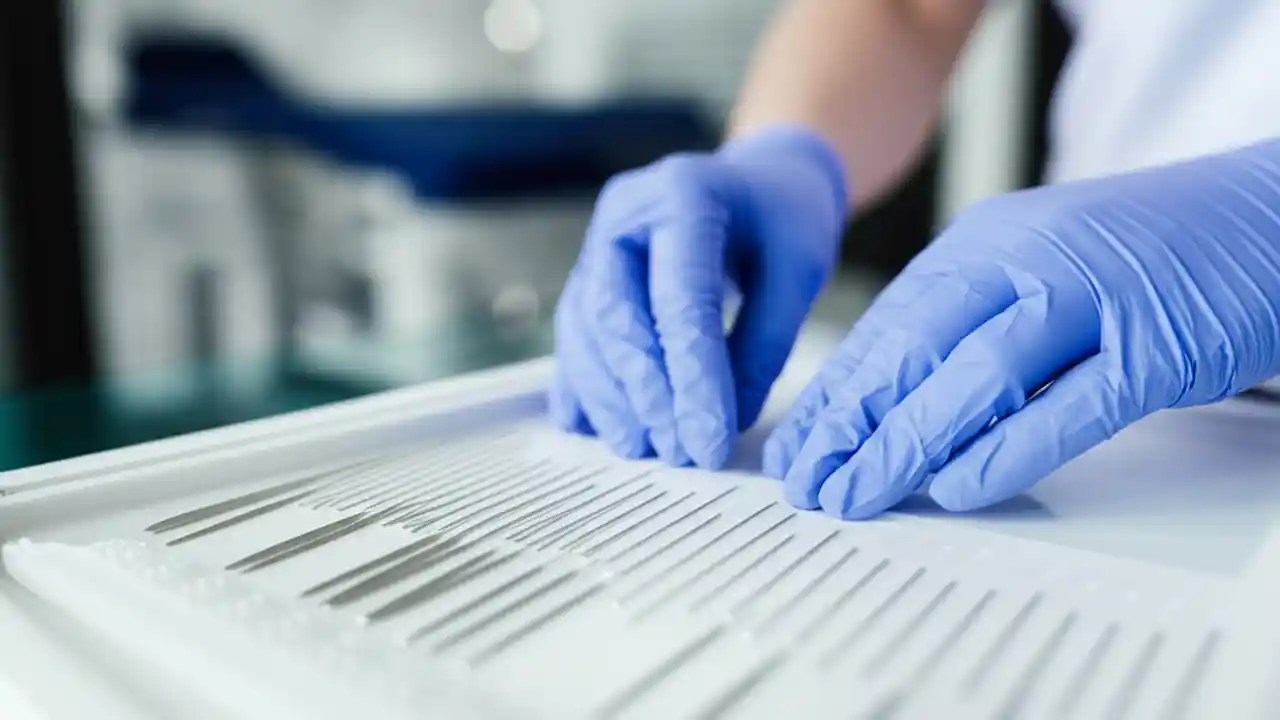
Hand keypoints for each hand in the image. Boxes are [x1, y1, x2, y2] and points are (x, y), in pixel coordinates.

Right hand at [550, 126, 847, 467]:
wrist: (756, 181)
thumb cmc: (782, 219)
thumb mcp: (799, 269)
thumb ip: (765, 342)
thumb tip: (728, 419)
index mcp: (682, 192)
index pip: (680, 297)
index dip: (693, 376)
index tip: (710, 440)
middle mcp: (625, 213)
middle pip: (616, 313)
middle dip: (645, 394)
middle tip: (678, 452)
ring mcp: (597, 243)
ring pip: (585, 329)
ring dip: (611, 399)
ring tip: (644, 449)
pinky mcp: (588, 275)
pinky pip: (574, 336)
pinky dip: (585, 386)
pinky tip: (597, 428)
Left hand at [765, 141, 1279, 518]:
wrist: (1269, 212)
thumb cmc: (1144, 251)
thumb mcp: (1037, 264)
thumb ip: (969, 318)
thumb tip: (888, 394)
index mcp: (988, 243)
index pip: (889, 326)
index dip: (836, 392)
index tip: (795, 446)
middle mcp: (1030, 260)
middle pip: (917, 350)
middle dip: (850, 424)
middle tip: (806, 483)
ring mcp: (1094, 299)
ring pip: (977, 377)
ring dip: (906, 444)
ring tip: (856, 495)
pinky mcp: (1154, 347)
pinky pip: (1068, 407)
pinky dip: (1007, 449)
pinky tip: (957, 488)